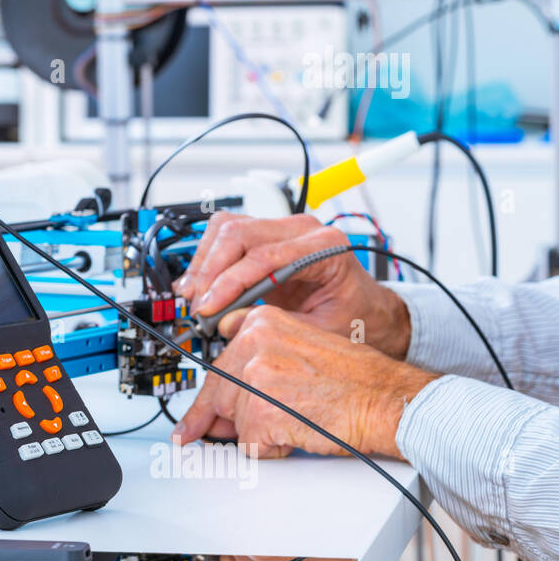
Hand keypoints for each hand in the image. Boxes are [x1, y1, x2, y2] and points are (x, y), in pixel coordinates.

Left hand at [172, 305, 436, 457]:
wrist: (389, 400)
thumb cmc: (357, 381)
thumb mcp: (301, 348)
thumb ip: (260, 361)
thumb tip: (222, 400)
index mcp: (262, 322)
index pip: (218, 364)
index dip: (208, 397)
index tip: (191, 418)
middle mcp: (254, 342)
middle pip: (218, 394)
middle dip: (224, 421)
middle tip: (222, 434)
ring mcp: (255, 376)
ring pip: (234, 421)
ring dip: (260, 434)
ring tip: (297, 422)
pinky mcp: (262, 411)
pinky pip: (250, 445)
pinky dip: (272, 450)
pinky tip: (298, 435)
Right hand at [173, 212, 410, 359]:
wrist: (366, 312)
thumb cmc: (355, 320)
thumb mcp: (321, 332)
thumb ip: (276, 327)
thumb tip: (228, 322)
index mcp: (326, 247)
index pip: (263, 257)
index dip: (228, 283)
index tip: (207, 308)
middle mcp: (302, 230)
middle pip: (239, 233)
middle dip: (210, 271)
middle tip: (197, 305)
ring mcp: (282, 230)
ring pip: (226, 228)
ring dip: (203, 263)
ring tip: (193, 296)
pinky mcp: (265, 239)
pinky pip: (225, 237)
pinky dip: (206, 260)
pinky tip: (198, 284)